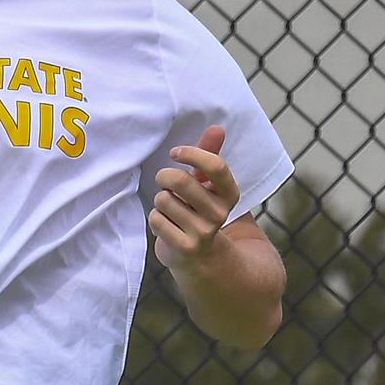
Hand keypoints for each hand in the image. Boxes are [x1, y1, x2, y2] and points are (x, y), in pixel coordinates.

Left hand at [150, 124, 238, 270]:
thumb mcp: (207, 184)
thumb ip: (209, 156)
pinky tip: (167, 225)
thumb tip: (217, 128)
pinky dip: (155, 219)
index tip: (175, 153)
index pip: (215, 166)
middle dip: (164, 176)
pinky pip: (156, 219)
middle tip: (164, 182)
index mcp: (229, 194)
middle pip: (180, 181)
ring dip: (160, 200)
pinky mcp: (185, 247)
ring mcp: (203, 232)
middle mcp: (220, 213)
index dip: (191, 154)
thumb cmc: (198, 210)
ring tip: (169, 208)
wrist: (200, 256)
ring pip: (163, 200)